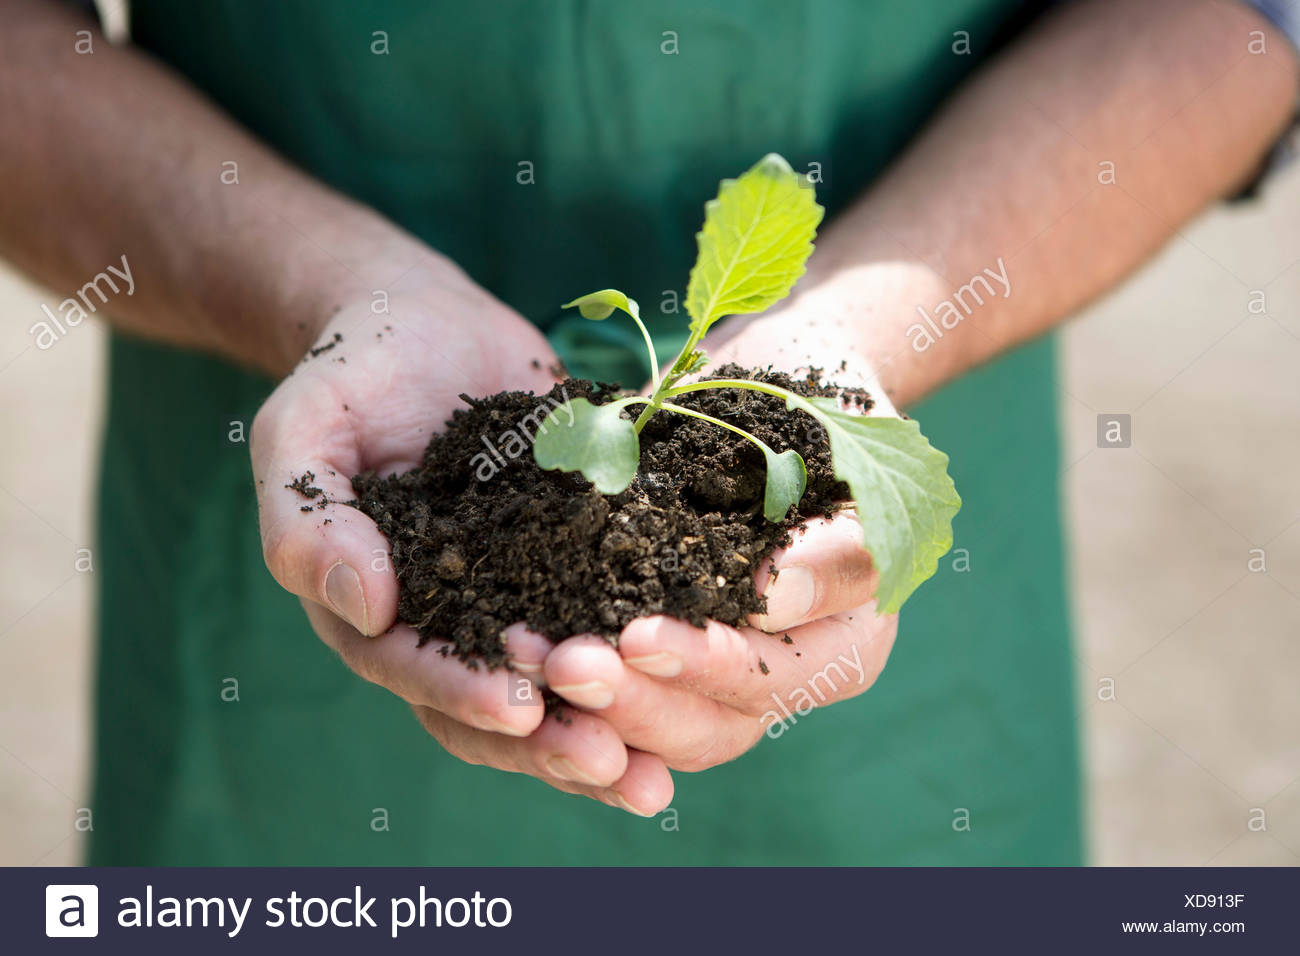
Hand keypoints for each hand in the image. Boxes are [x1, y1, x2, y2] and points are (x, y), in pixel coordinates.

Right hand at [250, 265, 671, 812]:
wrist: (425, 322)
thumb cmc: (351, 369)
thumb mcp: (304, 428)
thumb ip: (307, 518)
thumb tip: (362, 607)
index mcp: (375, 605)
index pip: (413, 668)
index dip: (463, 693)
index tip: (520, 707)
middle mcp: (449, 616)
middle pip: (493, 704)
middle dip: (550, 743)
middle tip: (615, 768)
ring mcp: (516, 592)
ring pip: (559, 684)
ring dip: (608, 729)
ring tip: (660, 775)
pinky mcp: (575, 557)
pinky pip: (611, 618)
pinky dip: (649, 657)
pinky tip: (703, 678)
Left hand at [542, 312, 899, 770]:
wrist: (782, 393)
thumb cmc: (835, 424)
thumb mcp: (858, 466)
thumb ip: (840, 544)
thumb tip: (775, 598)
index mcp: (841, 651)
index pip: (768, 679)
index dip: (704, 666)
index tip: (638, 639)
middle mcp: (778, 680)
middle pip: (705, 727)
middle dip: (630, 701)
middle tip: (561, 665)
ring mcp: (713, 677)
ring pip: (652, 727)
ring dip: (585, 704)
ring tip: (522, 659)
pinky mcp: (657, 658)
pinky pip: (613, 693)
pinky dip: (561, 684)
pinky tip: (510, 655)